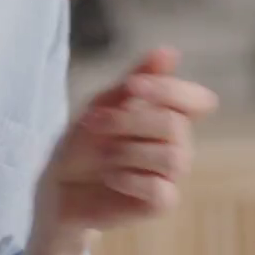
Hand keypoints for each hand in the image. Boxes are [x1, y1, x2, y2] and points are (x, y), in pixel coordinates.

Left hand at [36, 48, 216, 241]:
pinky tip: (111, 177)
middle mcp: (178, 142)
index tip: (132, 85)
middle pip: (174, 124)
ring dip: (126, 151)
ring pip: (172, 158)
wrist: (59, 185)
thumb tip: (169, 51)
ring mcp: (171, 175)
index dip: (170, 90)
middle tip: (93, 122)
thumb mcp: (103, 104)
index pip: (196, 99)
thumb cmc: (85, 140)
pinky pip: (160, 190)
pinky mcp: (161, 203)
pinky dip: (130, 180)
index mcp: (169, 113)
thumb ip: (137, 79)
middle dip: (128, 120)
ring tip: (102, 155)